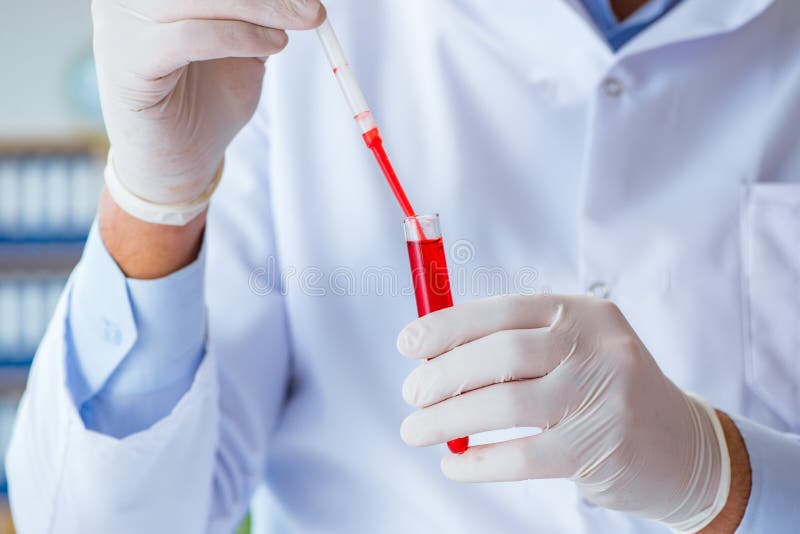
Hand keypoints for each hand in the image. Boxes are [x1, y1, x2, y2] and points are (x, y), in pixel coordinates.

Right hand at [92, 0, 325, 204]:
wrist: (178, 161)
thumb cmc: (205, 102)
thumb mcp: (242, 44)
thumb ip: (258, 11)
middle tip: (313, 9)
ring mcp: (120, 22)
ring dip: (261, 7)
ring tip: (300, 25)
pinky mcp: (127, 59)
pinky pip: (190, 35)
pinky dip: (239, 36)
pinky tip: (272, 45)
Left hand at [398, 294, 730, 530]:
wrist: (683, 446)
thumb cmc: (604, 391)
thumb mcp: (573, 350)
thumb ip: (513, 344)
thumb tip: (433, 353)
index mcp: (581, 312)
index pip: (501, 310)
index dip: (447, 326)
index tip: (408, 344)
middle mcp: (596, 346)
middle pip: (500, 355)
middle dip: (442, 376)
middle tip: (412, 395)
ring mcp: (604, 397)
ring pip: (505, 404)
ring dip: (447, 419)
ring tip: (416, 430)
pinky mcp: (601, 448)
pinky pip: (523, 456)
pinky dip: (479, 462)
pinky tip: (454, 464)